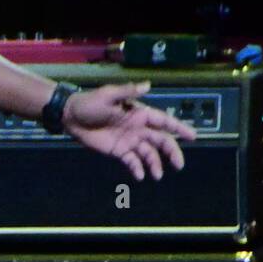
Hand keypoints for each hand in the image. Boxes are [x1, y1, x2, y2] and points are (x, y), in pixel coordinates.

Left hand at [62, 81, 197, 180]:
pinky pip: (132, 161)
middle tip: (179, 164)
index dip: (178, 128)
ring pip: (148, 153)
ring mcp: (129, 140)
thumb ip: (128, 92)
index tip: (192, 136)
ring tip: (158, 175)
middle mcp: (138, 128)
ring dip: (155, 164)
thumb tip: (147, 85)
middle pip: (160, 141)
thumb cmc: (89, 103)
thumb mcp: (108, 95)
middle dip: (171, 152)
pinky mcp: (118, 151)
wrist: (70, 117)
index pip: (163, 121)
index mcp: (139, 114)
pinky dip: (137, 168)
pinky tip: (140, 176)